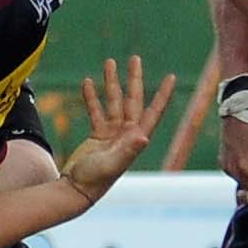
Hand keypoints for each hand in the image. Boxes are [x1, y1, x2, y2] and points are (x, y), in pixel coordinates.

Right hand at [55, 58, 175, 200]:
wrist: (77, 189)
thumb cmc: (96, 180)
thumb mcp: (112, 163)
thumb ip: (128, 150)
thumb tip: (143, 136)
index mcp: (135, 138)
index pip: (152, 111)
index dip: (162, 94)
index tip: (171, 77)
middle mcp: (127, 134)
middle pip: (133, 100)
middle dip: (133, 79)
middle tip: (134, 59)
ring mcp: (113, 133)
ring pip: (114, 102)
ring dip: (111, 83)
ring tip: (109, 62)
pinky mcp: (98, 135)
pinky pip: (97, 111)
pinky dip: (92, 97)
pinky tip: (88, 83)